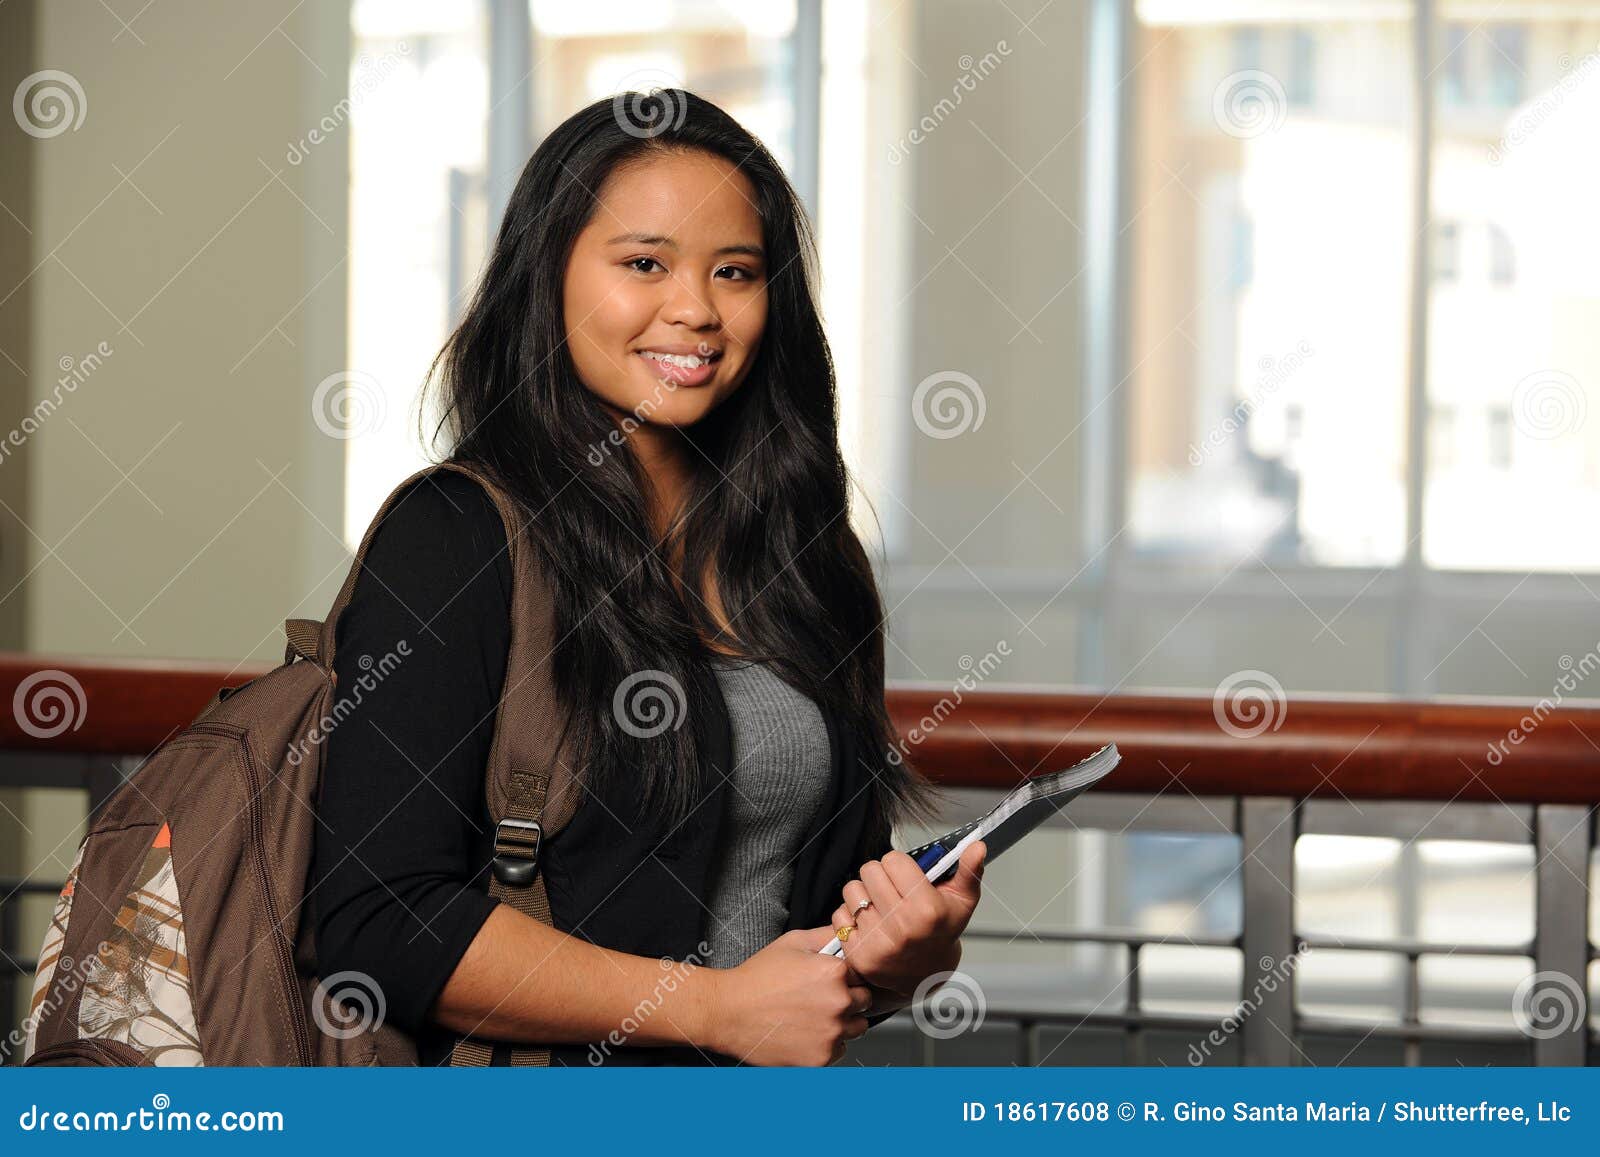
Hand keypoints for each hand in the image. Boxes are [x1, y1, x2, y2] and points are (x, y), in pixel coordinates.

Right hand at [696, 926, 872, 1065]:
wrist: (728, 1012)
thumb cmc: (757, 977)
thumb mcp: (792, 943)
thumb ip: (826, 936)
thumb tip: (848, 933)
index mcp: (835, 972)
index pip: (863, 974)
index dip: (847, 976)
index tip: (830, 980)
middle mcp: (838, 1003)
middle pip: (864, 1002)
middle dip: (848, 1000)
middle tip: (819, 999)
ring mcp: (831, 1034)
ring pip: (856, 1029)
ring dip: (841, 1024)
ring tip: (812, 1017)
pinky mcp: (821, 1059)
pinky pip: (839, 1051)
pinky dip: (827, 1045)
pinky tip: (805, 1034)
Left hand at [829, 841, 985, 1001]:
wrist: (926, 975)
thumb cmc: (943, 930)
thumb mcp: (962, 901)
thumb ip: (969, 870)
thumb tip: (978, 845)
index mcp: (927, 909)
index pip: (893, 860)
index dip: (899, 865)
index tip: (906, 876)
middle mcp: (902, 927)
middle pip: (870, 870)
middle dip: (880, 875)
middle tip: (891, 889)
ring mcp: (878, 942)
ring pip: (852, 890)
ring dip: (863, 894)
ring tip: (879, 906)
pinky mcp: (858, 954)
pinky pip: (839, 915)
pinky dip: (850, 916)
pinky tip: (868, 923)